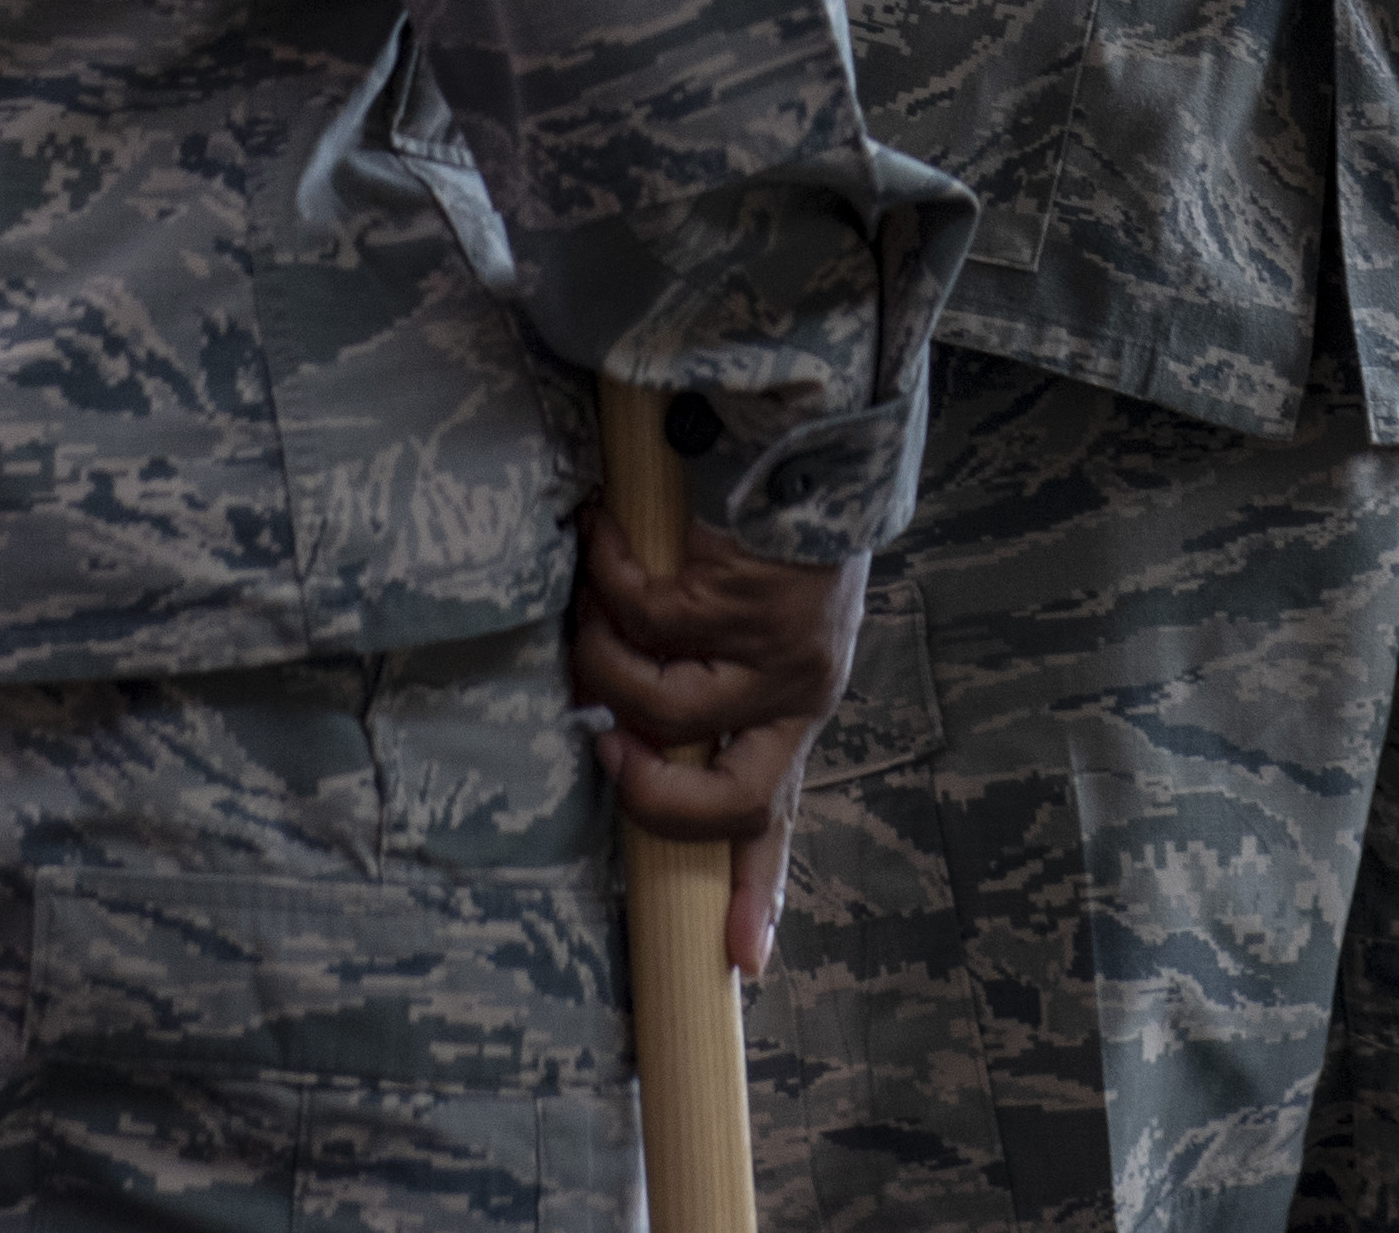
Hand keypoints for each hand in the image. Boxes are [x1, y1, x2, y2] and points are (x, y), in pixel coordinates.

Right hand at [573, 503, 869, 975]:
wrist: (807, 437)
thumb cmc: (764, 533)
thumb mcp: (754, 629)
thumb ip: (707, 691)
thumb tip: (615, 736)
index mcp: (794, 709)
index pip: (775, 817)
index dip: (753, 893)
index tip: (741, 961)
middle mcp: (797, 694)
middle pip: (731, 801)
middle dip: (653, 796)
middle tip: (608, 754)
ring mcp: (777, 651)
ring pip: (658, 700)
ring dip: (601, 653)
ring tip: (591, 603)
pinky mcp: (747, 596)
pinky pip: (642, 612)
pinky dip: (604, 572)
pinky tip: (600, 531)